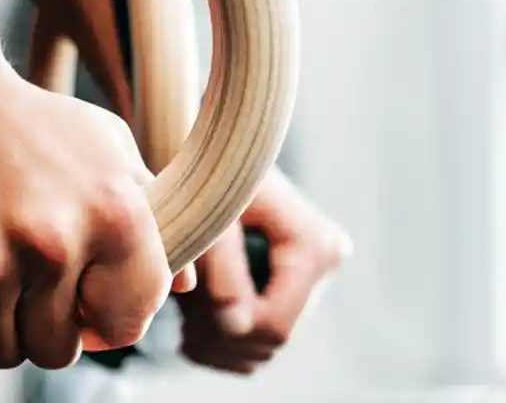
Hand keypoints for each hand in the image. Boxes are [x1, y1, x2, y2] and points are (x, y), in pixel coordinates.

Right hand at [0, 56, 177, 369]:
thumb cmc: (25, 121)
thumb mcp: (105, 146)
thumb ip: (153, 214)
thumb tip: (187, 285)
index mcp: (113, 212)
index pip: (128, 321)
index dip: (111, 316)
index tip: (92, 302)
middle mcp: (53, 242)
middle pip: (60, 350)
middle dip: (49, 325)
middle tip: (33, 281)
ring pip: (6, 351)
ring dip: (2, 323)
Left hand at [176, 168, 350, 373]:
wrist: (217, 156)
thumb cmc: (210, 176)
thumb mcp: (214, 215)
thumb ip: (223, 266)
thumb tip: (233, 323)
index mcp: (315, 247)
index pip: (275, 323)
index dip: (229, 329)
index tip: (189, 315)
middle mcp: (325, 266)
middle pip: (271, 339)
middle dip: (221, 337)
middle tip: (180, 319)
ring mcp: (315, 283)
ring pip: (265, 349)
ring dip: (220, 343)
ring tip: (185, 316)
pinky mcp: (298, 292)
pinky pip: (262, 346)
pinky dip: (226, 343)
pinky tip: (199, 321)